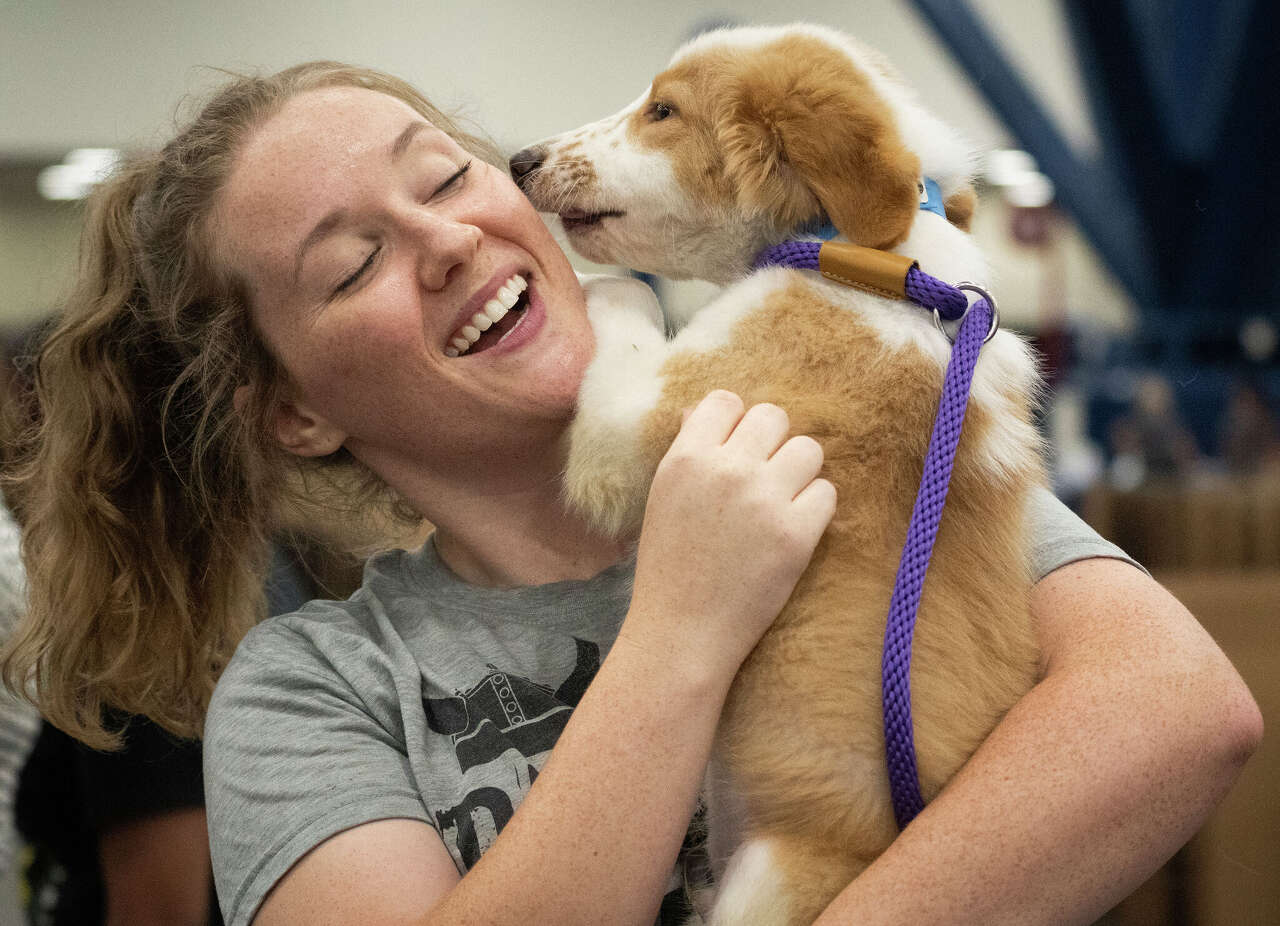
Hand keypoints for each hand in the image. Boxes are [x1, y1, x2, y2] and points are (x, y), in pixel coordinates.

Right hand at [621, 390, 835, 685]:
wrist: (682, 632)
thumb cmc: (669, 567)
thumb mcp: (663, 496)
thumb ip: (688, 450)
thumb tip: (706, 410)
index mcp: (686, 457)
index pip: (727, 401)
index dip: (736, 423)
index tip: (737, 451)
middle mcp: (727, 469)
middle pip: (774, 416)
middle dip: (773, 444)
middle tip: (764, 478)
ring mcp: (764, 499)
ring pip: (809, 449)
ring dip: (800, 473)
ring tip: (782, 502)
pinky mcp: (796, 532)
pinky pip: (827, 492)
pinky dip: (815, 509)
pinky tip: (792, 529)